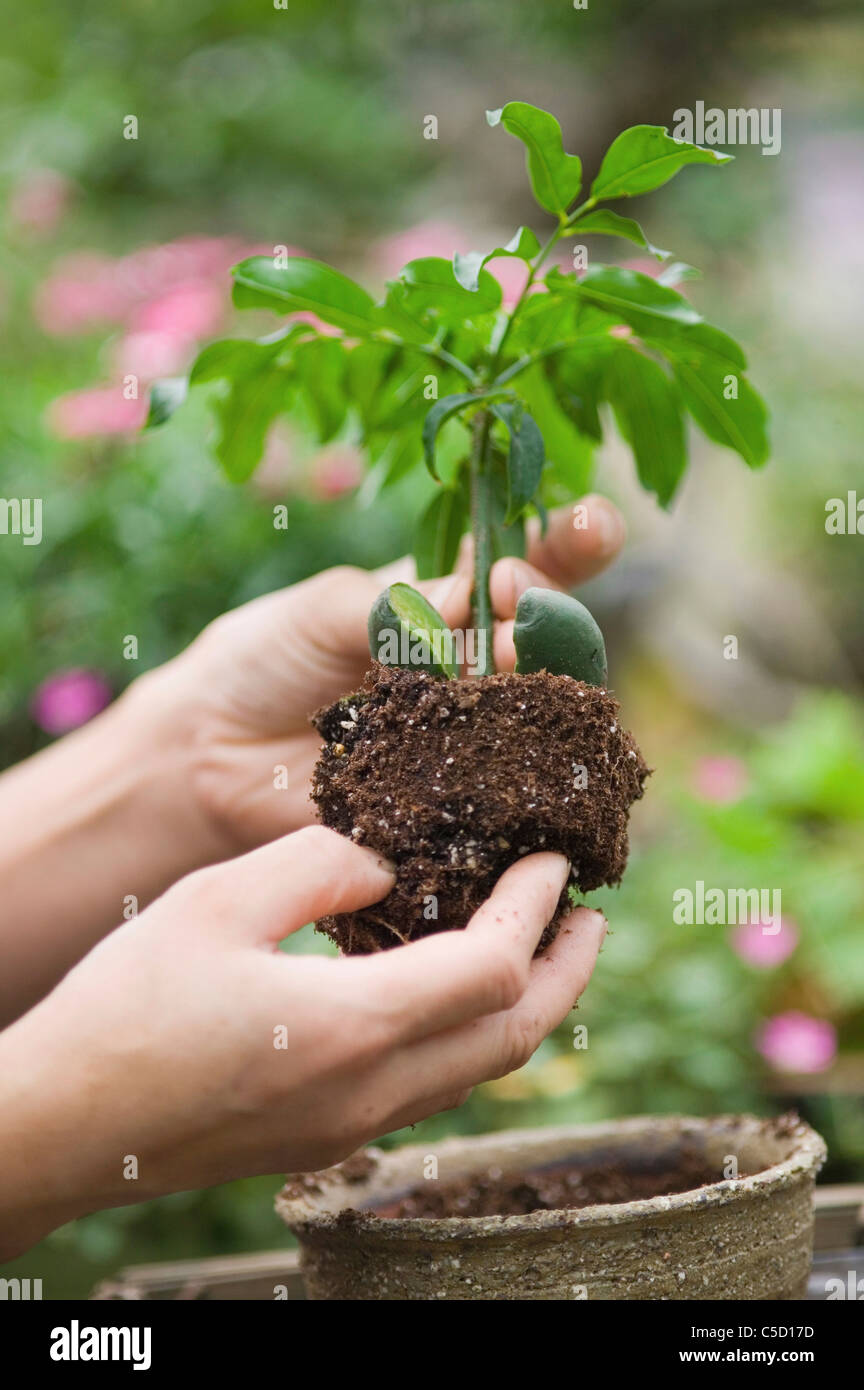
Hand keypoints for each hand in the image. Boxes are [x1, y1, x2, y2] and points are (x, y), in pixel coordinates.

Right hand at [0, 829, 605, 1256]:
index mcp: (352, 1026)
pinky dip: (474, 1032)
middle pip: (515, 1036)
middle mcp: (371, 1091)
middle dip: (570, 972)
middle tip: (592, 916)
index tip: (551, 859)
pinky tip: (454, 991)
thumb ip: (315, 867)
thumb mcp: (216, 903)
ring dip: (529, 1006)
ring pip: (480, 1070)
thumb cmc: (127, 1009)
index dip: (537, 907)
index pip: (495, 967)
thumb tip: (383, 863)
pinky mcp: (328, 1135)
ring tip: (545, 949)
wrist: (65, 1126)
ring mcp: (353, 1125)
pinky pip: (435, 1086)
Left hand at [168, 494, 624, 849]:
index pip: (525, 562)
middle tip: (516, 601)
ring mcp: (472, 738)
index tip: (597, 526)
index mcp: (447, 603)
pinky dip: (519, 773)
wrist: (209, 755)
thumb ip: (395, 605)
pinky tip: (518, 754)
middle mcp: (474, 669)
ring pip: (542, 714)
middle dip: (553, 609)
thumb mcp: (322, 609)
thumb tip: (475, 598)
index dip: (569, 542)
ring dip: (540, 686)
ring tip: (505, 665)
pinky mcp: (456, 802)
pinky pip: (503, 791)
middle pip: (552, 637)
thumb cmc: (263, 659)